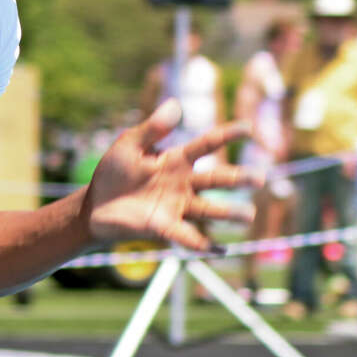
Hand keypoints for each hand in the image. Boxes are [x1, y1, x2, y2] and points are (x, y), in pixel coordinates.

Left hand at [86, 99, 260, 252]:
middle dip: (239, 179)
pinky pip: (189, 237)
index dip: (227, 135)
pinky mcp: (164, 226)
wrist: (95, 204)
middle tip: (260, 178)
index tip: (249, 128)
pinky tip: (222, 251)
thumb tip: (175, 104)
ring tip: (249, 215)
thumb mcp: (128, 144)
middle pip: (216, 180)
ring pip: (209, 210)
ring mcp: (176, 206)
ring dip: (229, 213)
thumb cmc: (114, 171)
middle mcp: (182, 183)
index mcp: (175, 159)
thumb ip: (152, 128)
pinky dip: (205, 245)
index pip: (206, 144)